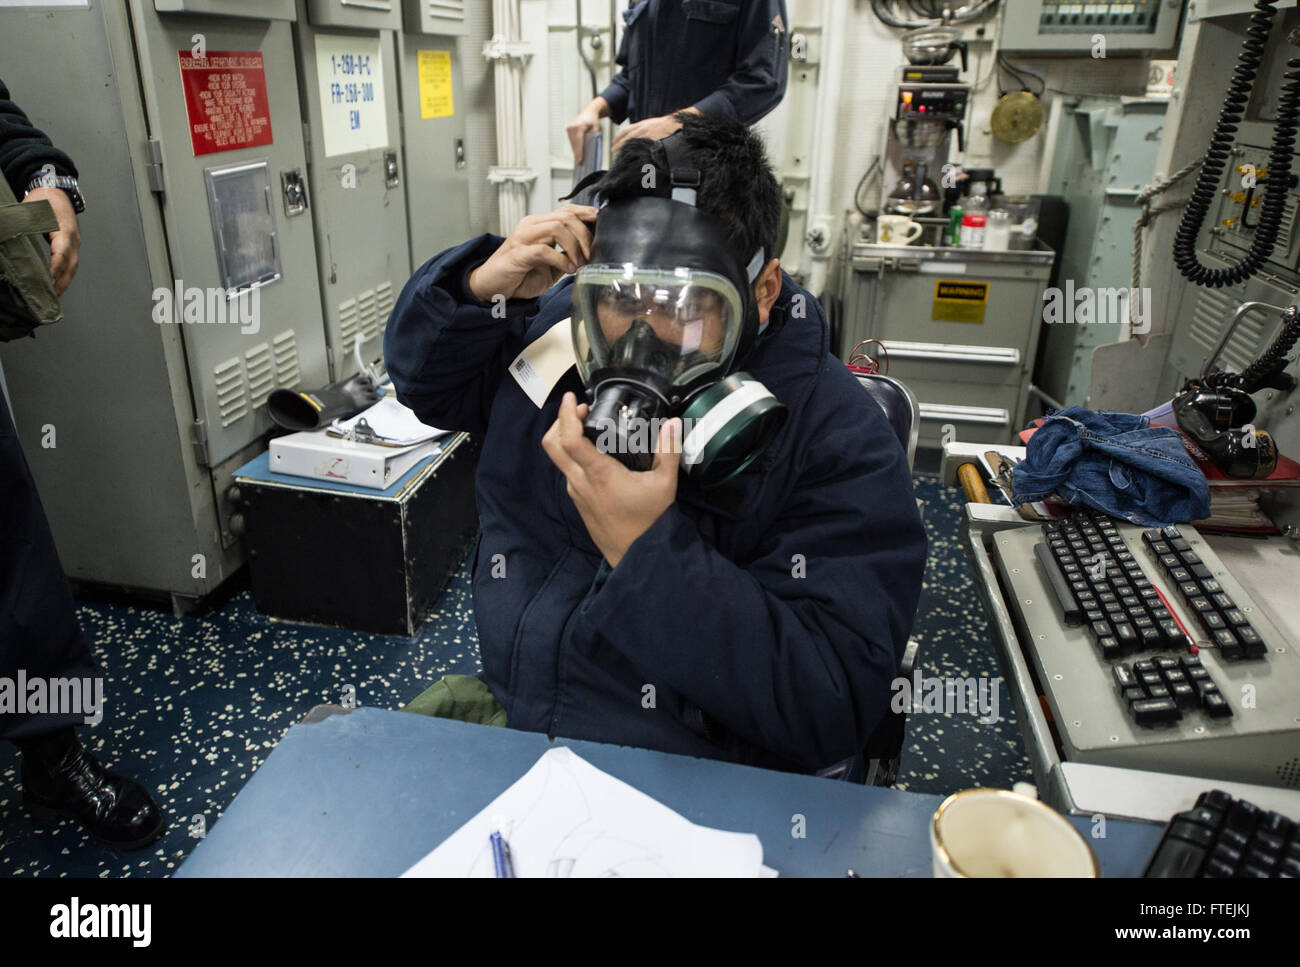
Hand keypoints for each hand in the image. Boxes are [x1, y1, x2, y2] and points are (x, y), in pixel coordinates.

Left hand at [23, 186, 79, 296]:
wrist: (56, 191)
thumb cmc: (44, 199)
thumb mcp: (31, 210)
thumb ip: (23, 225)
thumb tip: (8, 236)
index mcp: (65, 230)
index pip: (61, 253)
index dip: (55, 268)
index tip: (48, 280)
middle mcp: (74, 240)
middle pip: (71, 266)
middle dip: (62, 282)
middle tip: (51, 296)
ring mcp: (75, 244)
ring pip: (73, 267)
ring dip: (64, 282)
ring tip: (54, 296)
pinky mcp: (72, 246)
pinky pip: (71, 264)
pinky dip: (65, 276)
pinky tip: (57, 285)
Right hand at [468, 204, 596, 301]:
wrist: (491, 287)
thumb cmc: (518, 275)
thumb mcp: (550, 266)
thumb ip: (565, 256)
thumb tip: (588, 253)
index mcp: (539, 225)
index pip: (566, 210)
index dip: (585, 214)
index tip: (600, 223)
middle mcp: (531, 226)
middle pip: (565, 217)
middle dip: (584, 235)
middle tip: (590, 255)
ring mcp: (523, 238)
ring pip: (557, 227)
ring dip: (574, 246)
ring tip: (579, 263)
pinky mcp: (518, 253)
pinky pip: (544, 249)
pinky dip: (561, 259)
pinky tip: (568, 269)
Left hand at [542, 392, 679, 567]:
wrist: (635, 556)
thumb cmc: (649, 521)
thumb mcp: (664, 484)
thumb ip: (668, 451)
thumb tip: (673, 424)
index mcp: (598, 473)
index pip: (570, 438)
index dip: (565, 414)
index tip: (571, 398)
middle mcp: (580, 481)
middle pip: (552, 444)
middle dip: (559, 421)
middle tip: (578, 410)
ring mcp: (576, 492)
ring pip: (559, 458)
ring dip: (567, 438)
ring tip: (589, 427)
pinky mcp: (578, 500)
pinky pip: (569, 472)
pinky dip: (575, 455)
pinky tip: (596, 453)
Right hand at [566, 97, 606, 162]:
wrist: (588, 112)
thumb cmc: (593, 120)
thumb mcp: (596, 129)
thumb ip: (593, 139)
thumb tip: (589, 150)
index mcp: (579, 126)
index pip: (579, 142)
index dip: (579, 152)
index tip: (580, 160)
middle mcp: (572, 127)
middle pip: (574, 144)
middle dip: (577, 154)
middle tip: (579, 163)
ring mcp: (569, 128)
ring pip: (572, 143)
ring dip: (575, 151)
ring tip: (578, 160)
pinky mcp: (568, 130)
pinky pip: (571, 140)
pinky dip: (574, 146)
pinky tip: (577, 153)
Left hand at [611, 110, 691, 152]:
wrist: (676, 124)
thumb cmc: (666, 125)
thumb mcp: (652, 124)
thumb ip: (643, 129)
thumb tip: (636, 136)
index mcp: (642, 124)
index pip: (625, 131)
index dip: (617, 137)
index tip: (612, 143)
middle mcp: (642, 130)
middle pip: (626, 138)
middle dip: (618, 145)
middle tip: (612, 151)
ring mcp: (647, 137)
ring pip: (632, 144)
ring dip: (624, 151)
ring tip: (619, 157)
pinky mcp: (652, 144)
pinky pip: (641, 150)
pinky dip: (635, 154)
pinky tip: (632, 159)